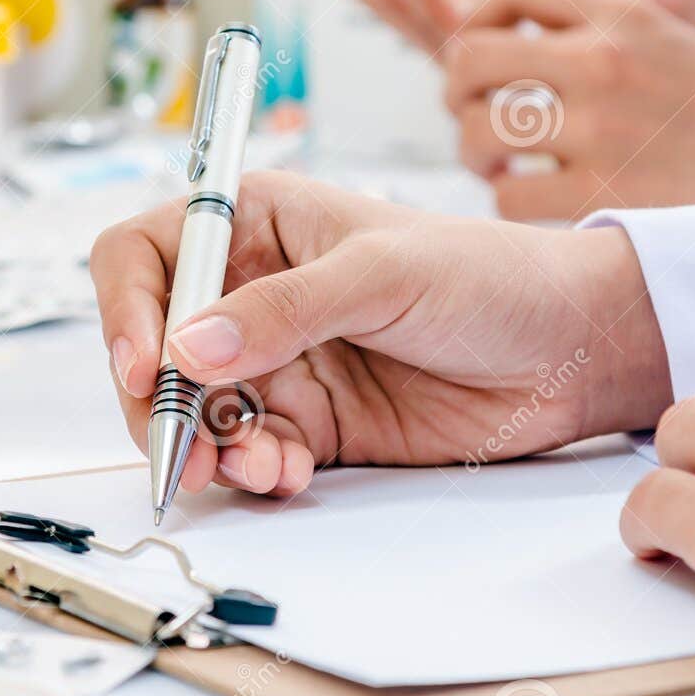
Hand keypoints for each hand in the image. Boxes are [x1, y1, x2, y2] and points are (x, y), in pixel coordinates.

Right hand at [90, 172, 669, 498]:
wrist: (566, 350)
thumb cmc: (487, 274)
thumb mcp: (381, 273)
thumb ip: (282, 310)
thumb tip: (184, 350)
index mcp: (259, 223)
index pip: (149, 255)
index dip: (128, 308)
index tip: (144, 366)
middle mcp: (256, 292)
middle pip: (155, 348)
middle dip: (160, 401)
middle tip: (182, 445)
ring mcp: (281, 363)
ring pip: (197, 413)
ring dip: (207, 446)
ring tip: (253, 463)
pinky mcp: (312, 424)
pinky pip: (251, 453)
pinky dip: (254, 470)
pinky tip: (287, 472)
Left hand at [444, 0, 694, 219]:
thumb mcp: (669, 39)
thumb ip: (595, 26)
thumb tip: (502, 34)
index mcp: (625, 8)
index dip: (479, 19)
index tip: (485, 55)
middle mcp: (606, 58)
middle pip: (470, 57)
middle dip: (457, 91)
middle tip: (474, 116)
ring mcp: (603, 127)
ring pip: (478, 130)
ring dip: (474, 151)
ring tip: (497, 164)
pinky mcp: (606, 192)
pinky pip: (509, 195)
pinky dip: (508, 201)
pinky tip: (532, 200)